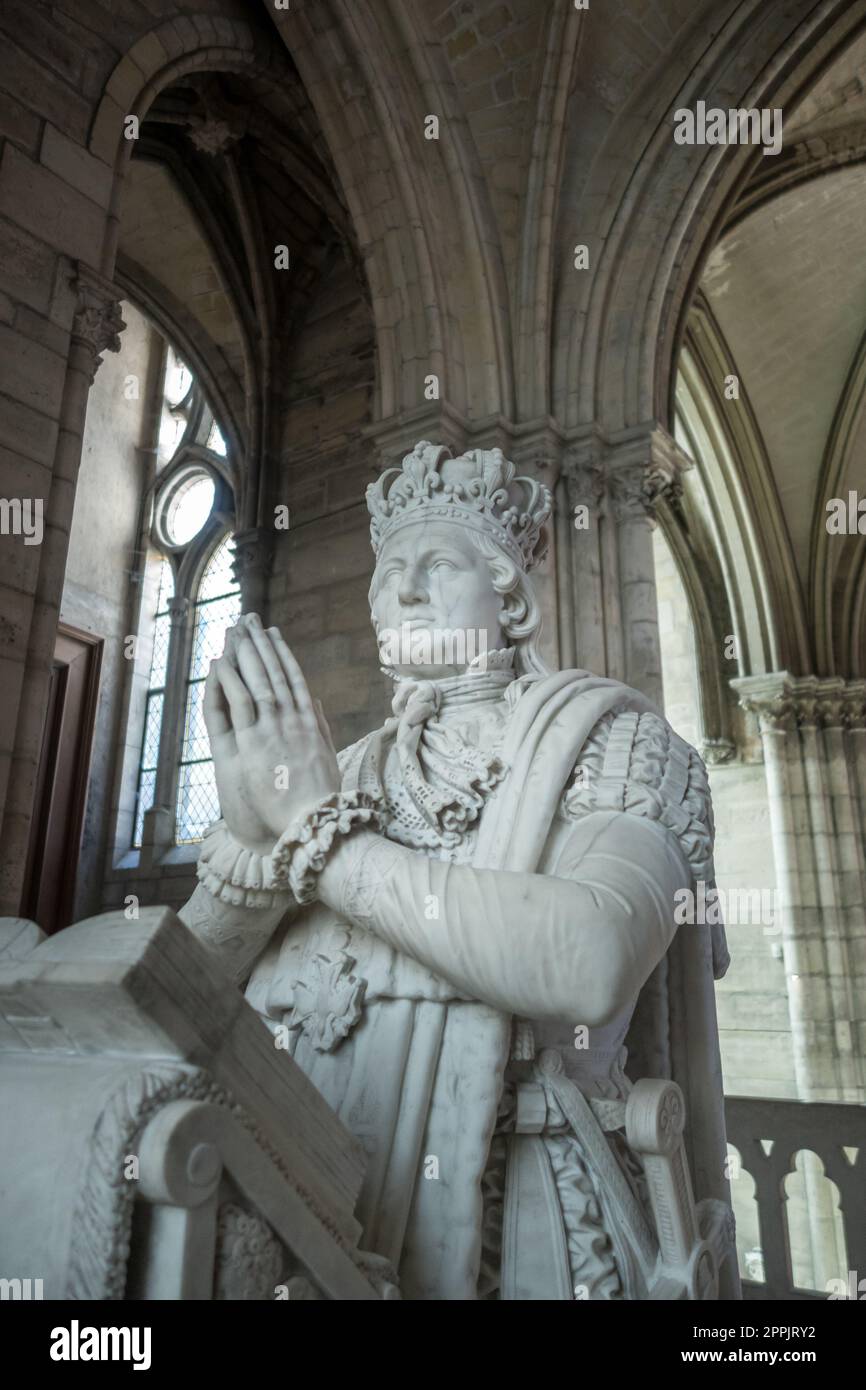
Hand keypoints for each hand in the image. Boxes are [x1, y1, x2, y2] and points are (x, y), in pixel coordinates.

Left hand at [204, 614, 340, 844]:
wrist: (314, 820)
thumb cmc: (321, 796)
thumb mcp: (327, 756)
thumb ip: (320, 726)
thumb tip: (315, 703)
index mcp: (310, 722)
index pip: (294, 679)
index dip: (282, 654)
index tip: (274, 635)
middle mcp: (293, 719)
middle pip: (275, 673)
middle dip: (260, 644)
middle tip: (248, 620)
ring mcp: (274, 729)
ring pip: (258, 681)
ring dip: (244, 653)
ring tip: (233, 630)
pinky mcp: (255, 742)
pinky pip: (240, 704)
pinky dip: (231, 680)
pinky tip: (222, 662)